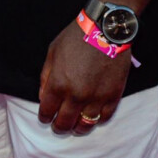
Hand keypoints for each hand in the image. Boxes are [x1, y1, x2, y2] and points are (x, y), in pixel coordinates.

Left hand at [37, 20, 130, 135]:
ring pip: (85, 124)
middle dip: (59, 127)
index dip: (44, 117)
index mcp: (58, 83)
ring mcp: (96, 97)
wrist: (105, 28)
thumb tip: (44, 96)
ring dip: (78, 128)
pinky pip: (104, 117)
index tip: (45, 117)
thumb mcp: (53, 52)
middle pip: (65, 122)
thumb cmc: (76, 37)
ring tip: (75, 127)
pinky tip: (92, 117)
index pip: (47, 110)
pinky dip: (97, 120)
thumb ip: (46, 76)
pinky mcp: (113, 95)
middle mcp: (76, 94)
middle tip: (58, 127)